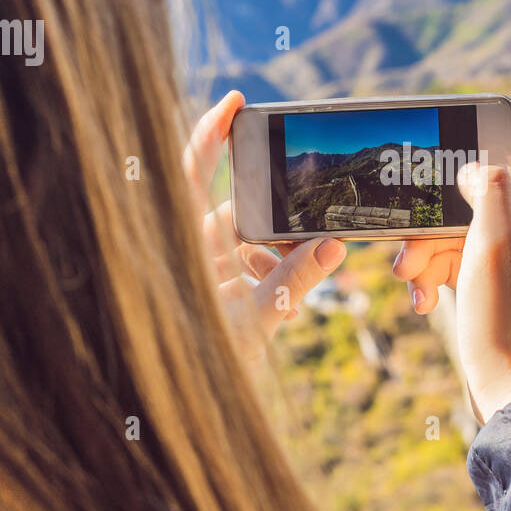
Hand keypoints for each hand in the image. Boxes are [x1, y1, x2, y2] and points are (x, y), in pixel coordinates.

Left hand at [184, 90, 346, 351]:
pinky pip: (242, 264)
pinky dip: (265, 268)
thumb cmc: (199, 367)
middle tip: (305, 221)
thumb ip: (293, 284)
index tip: (237, 100)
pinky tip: (284, 286)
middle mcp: (186, 252)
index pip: (191, 172)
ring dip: (273, 248)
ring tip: (300, 266)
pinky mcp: (208, 291)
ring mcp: (196, 271)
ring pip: (242, 240)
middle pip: (233, 208)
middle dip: (273, 212)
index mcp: (183, 247)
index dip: (210, 131)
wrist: (177, 410)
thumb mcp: (255, 325)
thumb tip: (333, 246)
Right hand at [392, 128, 510, 422]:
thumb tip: (475, 166)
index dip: (493, 138)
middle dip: (438, 213)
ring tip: (410, 278)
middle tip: (411, 237)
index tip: (451, 153)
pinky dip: (437, 273)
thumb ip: (488, 190)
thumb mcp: (493, 244)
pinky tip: (422, 299)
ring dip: (428, 248)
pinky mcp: (500, 285)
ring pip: (463, 228)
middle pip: (482, 191)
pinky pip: (462, 261)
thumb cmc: (509, 321)